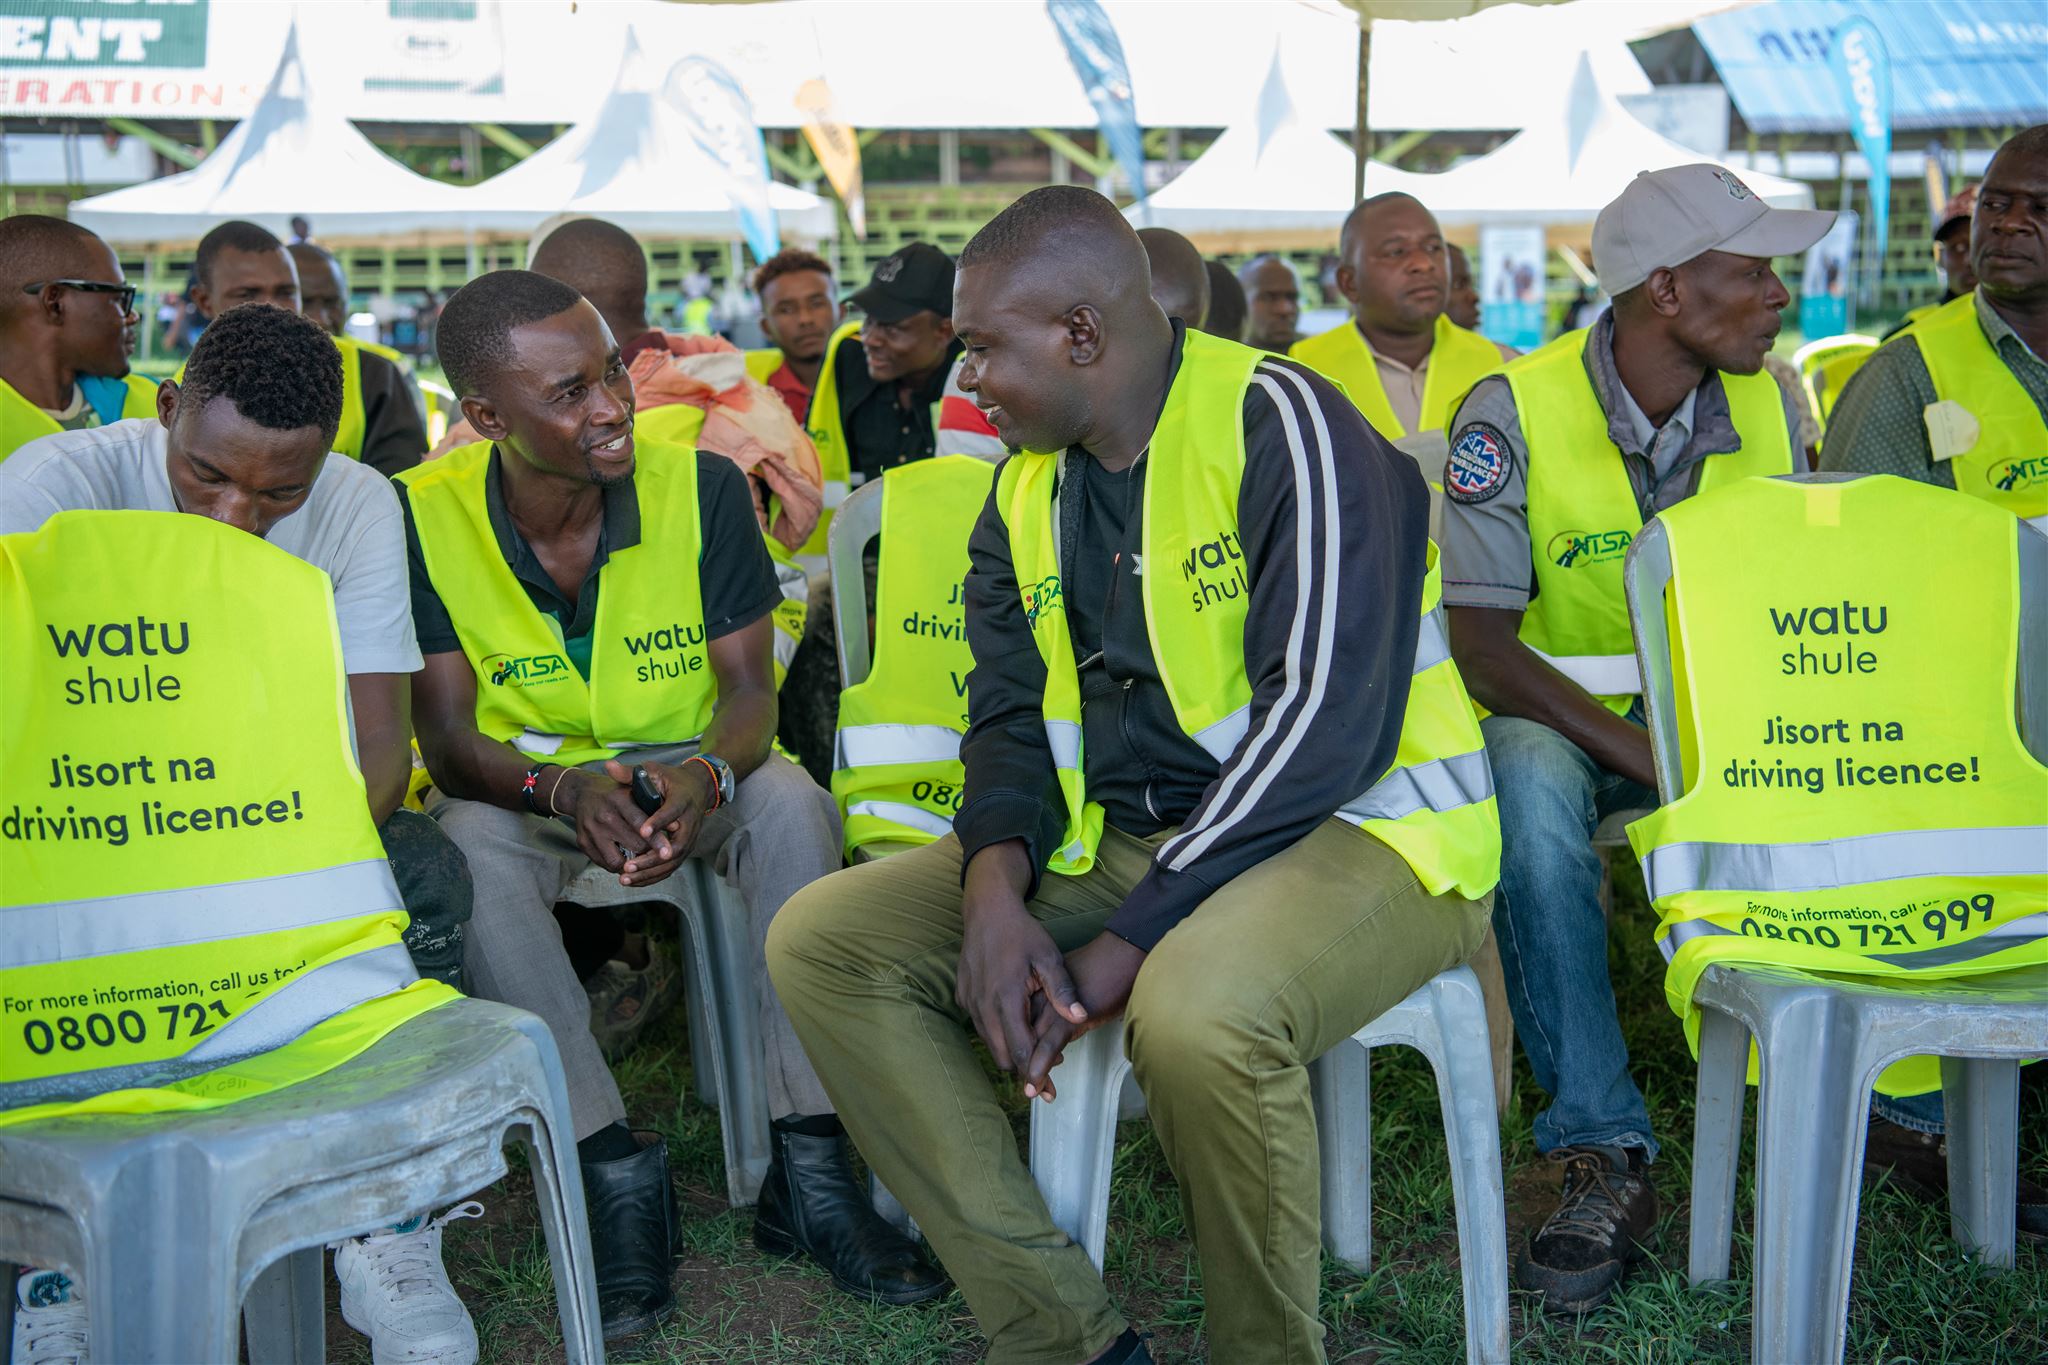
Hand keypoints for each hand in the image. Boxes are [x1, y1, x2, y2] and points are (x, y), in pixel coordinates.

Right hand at [558, 767, 670, 887]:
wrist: (582, 792)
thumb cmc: (616, 793)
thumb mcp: (634, 790)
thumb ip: (654, 806)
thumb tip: (676, 827)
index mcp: (619, 799)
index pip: (640, 823)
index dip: (656, 840)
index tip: (668, 853)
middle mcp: (604, 815)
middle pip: (632, 845)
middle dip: (648, 853)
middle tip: (659, 855)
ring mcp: (591, 831)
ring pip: (617, 861)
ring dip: (631, 863)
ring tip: (640, 857)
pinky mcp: (583, 843)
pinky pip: (604, 863)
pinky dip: (617, 864)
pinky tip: (624, 858)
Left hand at [605, 758, 712, 879]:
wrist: (698, 788)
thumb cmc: (671, 779)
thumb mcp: (653, 771)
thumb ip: (630, 773)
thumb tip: (608, 766)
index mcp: (682, 800)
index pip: (671, 813)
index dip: (658, 823)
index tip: (642, 832)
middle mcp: (689, 823)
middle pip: (675, 847)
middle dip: (651, 858)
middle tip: (628, 866)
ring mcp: (689, 839)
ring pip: (672, 862)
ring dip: (649, 872)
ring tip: (625, 877)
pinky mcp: (685, 849)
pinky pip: (671, 867)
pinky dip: (653, 876)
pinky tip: (634, 881)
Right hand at [956, 882, 1084, 1075]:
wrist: (987, 910)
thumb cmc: (1023, 933)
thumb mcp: (1049, 957)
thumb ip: (1063, 991)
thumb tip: (1080, 1018)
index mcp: (1006, 997)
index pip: (1019, 1049)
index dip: (1034, 1073)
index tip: (1046, 1092)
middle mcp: (983, 1004)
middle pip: (1002, 1054)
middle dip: (1023, 1069)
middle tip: (1046, 1076)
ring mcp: (970, 1001)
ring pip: (989, 1043)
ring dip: (1010, 1052)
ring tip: (1036, 1055)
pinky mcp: (963, 997)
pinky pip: (981, 1027)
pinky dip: (998, 1034)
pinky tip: (1016, 1028)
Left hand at [1021, 932, 1145, 1101]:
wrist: (1124, 953)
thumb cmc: (1105, 969)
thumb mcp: (1075, 992)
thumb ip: (1061, 1009)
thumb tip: (1058, 1032)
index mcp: (1037, 991)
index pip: (1021, 1025)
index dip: (1022, 1050)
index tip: (1027, 1071)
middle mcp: (1038, 998)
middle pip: (1022, 1038)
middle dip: (1024, 1066)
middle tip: (1031, 1090)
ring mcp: (1051, 1006)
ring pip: (1031, 1045)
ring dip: (1031, 1071)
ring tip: (1033, 1092)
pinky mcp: (1067, 1015)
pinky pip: (1049, 1044)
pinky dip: (1041, 1064)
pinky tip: (1036, 1079)